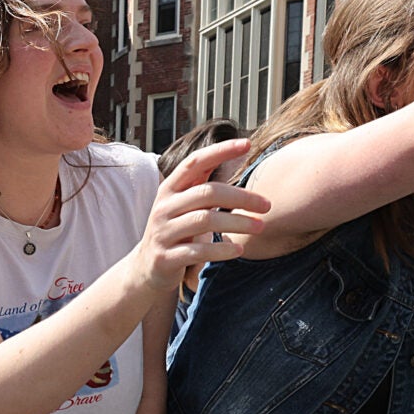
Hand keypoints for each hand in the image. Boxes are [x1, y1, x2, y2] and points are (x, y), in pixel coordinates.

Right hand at [129, 139, 264, 286]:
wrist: (146, 268)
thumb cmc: (176, 231)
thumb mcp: (184, 205)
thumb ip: (204, 185)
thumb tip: (238, 154)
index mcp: (170, 189)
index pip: (195, 162)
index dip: (219, 151)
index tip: (246, 144)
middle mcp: (164, 207)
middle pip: (207, 193)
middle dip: (241, 197)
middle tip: (267, 205)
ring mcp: (163, 232)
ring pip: (204, 220)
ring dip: (238, 223)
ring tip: (260, 226)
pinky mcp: (166, 257)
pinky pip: (198, 251)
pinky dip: (221, 250)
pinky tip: (238, 249)